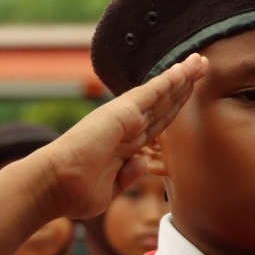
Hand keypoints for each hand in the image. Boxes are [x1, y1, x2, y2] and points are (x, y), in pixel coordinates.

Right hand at [37, 54, 205, 220]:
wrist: (53, 186)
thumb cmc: (72, 192)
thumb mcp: (109, 189)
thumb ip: (126, 175)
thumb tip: (142, 163)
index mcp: (123, 144)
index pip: (156, 123)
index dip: (174, 108)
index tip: (190, 95)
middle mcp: (124, 127)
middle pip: (162, 104)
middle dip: (183, 87)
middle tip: (201, 67)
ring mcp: (123, 118)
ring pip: (161, 95)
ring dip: (182, 78)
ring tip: (200, 62)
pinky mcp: (121, 113)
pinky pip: (151, 94)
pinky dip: (168, 81)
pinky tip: (183, 69)